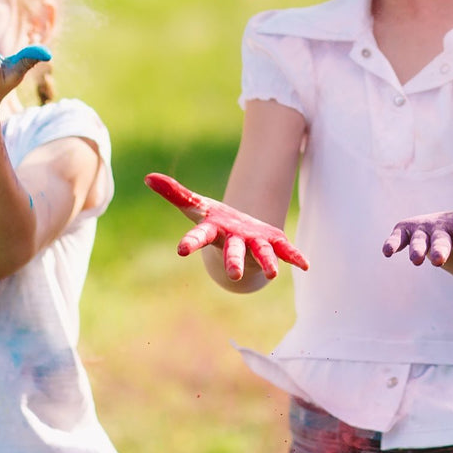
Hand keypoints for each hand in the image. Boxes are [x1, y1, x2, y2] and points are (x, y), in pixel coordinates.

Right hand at [144, 172, 308, 279]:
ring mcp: (254, 244)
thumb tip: (147, 176)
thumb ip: (174, 192)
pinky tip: (305, 264)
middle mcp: (234, 242)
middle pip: (232, 253)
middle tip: (233, 276)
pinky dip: (294, 255)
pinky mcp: (272, 242)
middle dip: (233, 263)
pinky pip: (285, 249)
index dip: (191, 242)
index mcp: (214, 232)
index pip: (200, 237)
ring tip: (272, 274)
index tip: (181, 250)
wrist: (239, 241)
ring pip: (261, 253)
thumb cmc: (214, 222)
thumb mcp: (196, 205)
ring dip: (267, 262)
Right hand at [382, 210, 452, 265]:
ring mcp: (425, 229)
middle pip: (442, 238)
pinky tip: (387, 252)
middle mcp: (444, 227)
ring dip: (416, 247)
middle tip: (438, 261)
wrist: (451, 221)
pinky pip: (399, 236)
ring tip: (417, 261)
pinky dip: (393, 241)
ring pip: (419, 239)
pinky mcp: (408, 231)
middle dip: (440, 248)